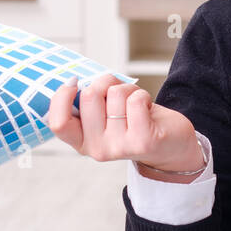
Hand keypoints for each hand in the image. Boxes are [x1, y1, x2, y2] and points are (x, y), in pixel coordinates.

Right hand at [44, 74, 204, 181]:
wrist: (172, 146)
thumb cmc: (136, 123)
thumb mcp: (106, 117)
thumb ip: (89, 104)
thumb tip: (75, 82)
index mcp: (83, 142)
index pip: (58, 123)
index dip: (61, 96)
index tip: (74, 82)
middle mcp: (98, 149)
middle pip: (89, 96)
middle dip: (105, 83)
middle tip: (119, 94)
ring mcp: (119, 147)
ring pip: (115, 93)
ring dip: (129, 89)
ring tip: (136, 105)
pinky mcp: (142, 140)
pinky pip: (135, 99)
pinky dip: (143, 95)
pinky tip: (148, 109)